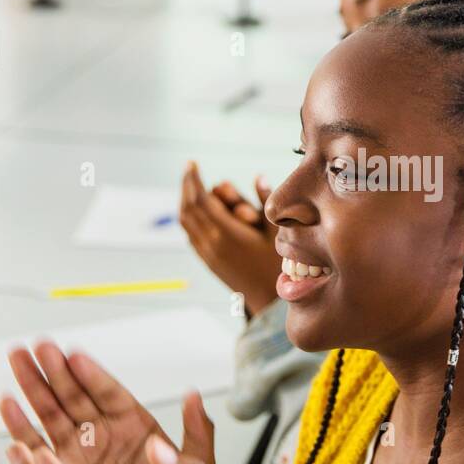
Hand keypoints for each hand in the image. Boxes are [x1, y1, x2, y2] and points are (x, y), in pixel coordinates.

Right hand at [0, 342, 215, 463]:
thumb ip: (197, 432)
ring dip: (32, 388)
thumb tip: (193, 396)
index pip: (108, 391)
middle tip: (37, 347)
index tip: (73, 355)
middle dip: (53, 370)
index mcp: (133, 425)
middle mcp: (102, 435)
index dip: (90, 373)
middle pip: (73, 395)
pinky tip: (8, 405)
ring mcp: (78, 453)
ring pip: (49, 414)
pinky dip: (20, 426)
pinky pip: (35, 447)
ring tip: (18, 362)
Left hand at [179, 161, 279, 317]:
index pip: (201, 199)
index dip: (193, 179)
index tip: (192, 163)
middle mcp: (210, 243)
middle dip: (187, 186)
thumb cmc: (277, 264)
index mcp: (226, 233)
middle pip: (188, 208)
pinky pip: (191, 233)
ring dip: (186, 201)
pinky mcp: (207, 260)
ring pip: (185, 222)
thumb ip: (266, 202)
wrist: (267, 300)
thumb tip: (258, 176)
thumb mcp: (276, 231)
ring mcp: (206, 253)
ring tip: (193, 186)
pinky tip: (198, 209)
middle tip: (190, 169)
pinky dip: (190, 217)